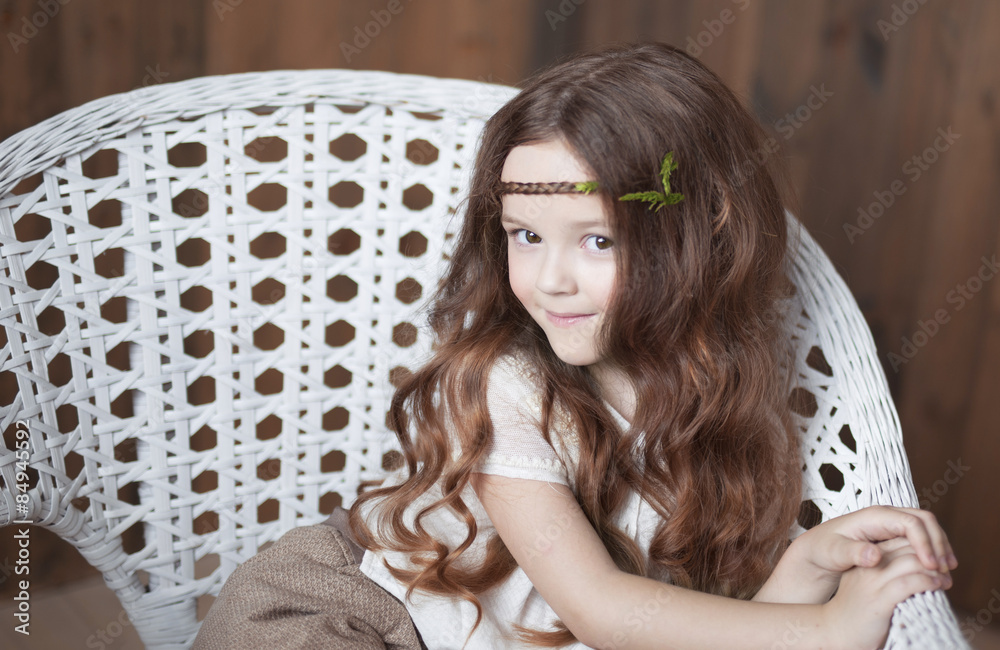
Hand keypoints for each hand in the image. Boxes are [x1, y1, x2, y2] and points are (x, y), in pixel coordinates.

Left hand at [757, 505, 955, 603]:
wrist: (817, 550)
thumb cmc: (823, 550)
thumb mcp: (833, 553)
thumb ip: (852, 553)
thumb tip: (875, 555)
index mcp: (873, 516)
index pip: (909, 522)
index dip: (924, 542)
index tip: (930, 566)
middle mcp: (886, 515)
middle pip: (924, 520)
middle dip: (938, 542)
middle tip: (946, 569)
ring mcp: (892, 524)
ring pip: (927, 527)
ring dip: (940, 546)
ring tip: (947, 570)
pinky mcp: (894, 535)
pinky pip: (922, 537)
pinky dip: (933, 550)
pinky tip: (938, 569)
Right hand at [822, 538, 945, 649]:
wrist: (834, 631)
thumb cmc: (855, 610)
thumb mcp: (865, 583)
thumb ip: (884, 572)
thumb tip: (917, 568)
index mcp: (865, 558)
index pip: (898, 539)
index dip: (921, 546)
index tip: (936, 559)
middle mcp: (868, 565)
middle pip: (907, 547)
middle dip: (932, 555)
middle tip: (946, 569)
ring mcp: (873, 581)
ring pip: (912, 562)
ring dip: (935, 570)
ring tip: (945, 579)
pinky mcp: (880, 599)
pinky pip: (911, 582)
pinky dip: (930, 582)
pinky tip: (938, 586)